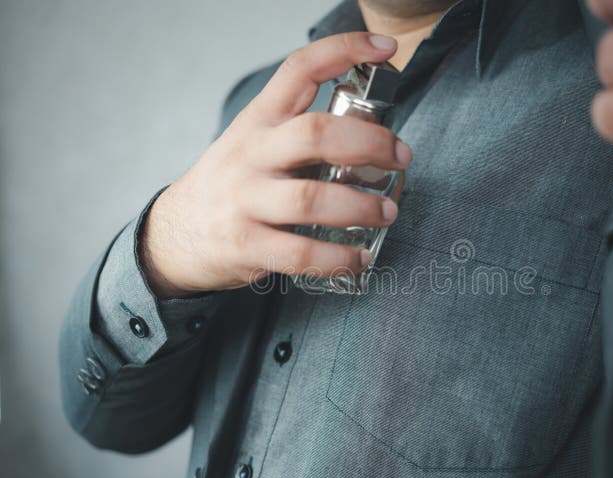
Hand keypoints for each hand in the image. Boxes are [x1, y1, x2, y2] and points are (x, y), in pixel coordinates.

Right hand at [140, 33, 411, 298]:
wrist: (176, 233)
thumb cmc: (231, 184)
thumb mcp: (254, 142)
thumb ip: (300, 133)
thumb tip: (373, 134)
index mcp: (258, 120)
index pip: (299, 70)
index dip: (344, 51)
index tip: (385, 47)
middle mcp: (251, 154)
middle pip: (315, 134)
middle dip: (370, 143)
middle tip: (401, 157)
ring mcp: (245, 200)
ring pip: (311, 199)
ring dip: (360, 207)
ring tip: (387, 211)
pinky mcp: (246, 245)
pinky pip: (300, 253)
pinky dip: (337, 258)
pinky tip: (359, 257)